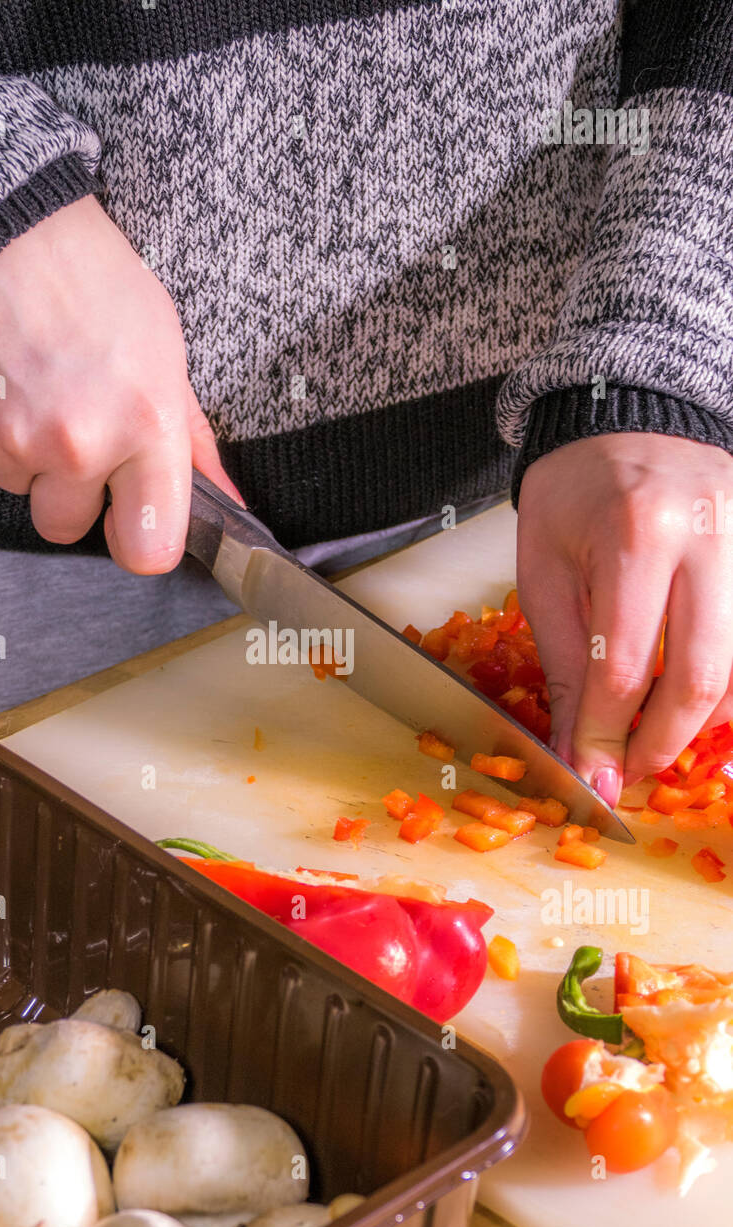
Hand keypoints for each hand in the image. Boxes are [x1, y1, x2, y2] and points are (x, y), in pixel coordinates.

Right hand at [0, 195, 242, 571]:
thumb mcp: (166, 354)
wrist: (1, 231)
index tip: (137, 520)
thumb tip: (227, 501)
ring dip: (31, 460)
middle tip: (79, 435)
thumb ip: (192, 440)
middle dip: (74, 495)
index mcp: (145, 425)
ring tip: (41, 393)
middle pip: (69, 528)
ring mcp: (15, 440)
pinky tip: (7, 384)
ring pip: (24, 492)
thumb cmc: (93, 282)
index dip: (141, 540)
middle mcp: (80, 443)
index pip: (149, 550)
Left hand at [517, 432, 732, 804]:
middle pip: (702, 676)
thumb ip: (567, 665)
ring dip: (702, 721)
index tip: (591, 775)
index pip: (625, 667)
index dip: (606, 735)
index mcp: (637, 535)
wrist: (626, 419)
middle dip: (663, 742)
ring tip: (658, 736)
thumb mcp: (544, 573)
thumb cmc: (575, 493)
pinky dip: (729, 687)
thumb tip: (579, 751)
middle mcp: (710, 536)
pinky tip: (696, 701)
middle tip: (629, 770)